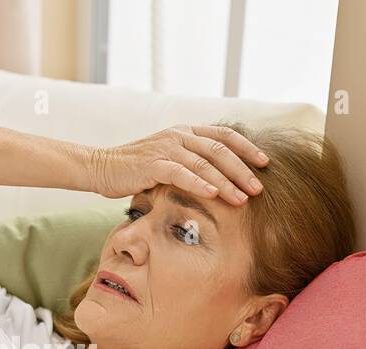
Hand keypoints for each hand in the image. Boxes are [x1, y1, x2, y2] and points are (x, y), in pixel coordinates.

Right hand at [88, 125, 268, 203]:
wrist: (101, 167)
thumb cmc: (135, 169)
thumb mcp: (167, 161)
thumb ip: (189, 164)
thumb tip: (216, 181)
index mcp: (185, 132)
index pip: (223, 135)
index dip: (246, 147)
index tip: (265, 163)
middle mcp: (179, 135)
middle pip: (220, 149)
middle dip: (243, 170)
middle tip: (259, 188)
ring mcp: (166, 147)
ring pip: (205, 163)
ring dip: (227, 181)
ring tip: (242, 198)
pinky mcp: (153, 163)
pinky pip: (182, 173)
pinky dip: (200, 184)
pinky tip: (214, 195)